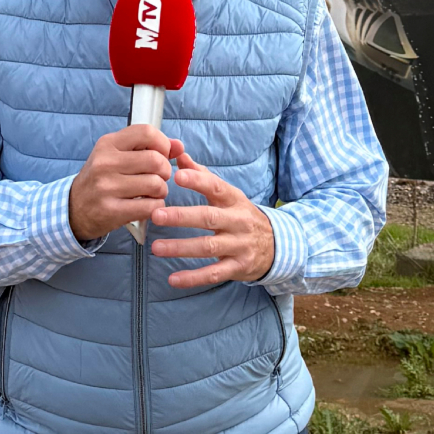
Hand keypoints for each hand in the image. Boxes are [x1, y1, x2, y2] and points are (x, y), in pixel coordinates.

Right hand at [69, 126, 183, 240]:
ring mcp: (106, 187)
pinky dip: (155, 206)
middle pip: (155, 160)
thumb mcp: (117, 156)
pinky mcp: (111, 210)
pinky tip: (147, 205)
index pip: (146, 132)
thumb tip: (179, 146)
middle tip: (158, 177)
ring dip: (161, 190)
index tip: (162, 155)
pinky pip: (150, 206)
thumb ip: (149, 147)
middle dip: (165, 171)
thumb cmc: (102, 179)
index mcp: (107, 144)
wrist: (74, 208)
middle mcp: (105, 163)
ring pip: (155, 184)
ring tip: (152, 192)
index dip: (163, 144)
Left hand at [148, 154, 274, 287]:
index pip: (216, 187)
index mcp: (234, 200)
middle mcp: (238, 222)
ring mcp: (239, 246)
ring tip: (156, 247)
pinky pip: (214, 274)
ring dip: (181, 248)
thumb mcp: (228, 195)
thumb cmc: (241, 216)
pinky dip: (193, 278)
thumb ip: (203, 175)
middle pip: (209, 218)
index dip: (198, 181)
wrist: (278, 245)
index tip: (177, 176)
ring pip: (208, 247)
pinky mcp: (238, 267)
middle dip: (181, 216)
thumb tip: (179, 155)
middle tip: (156, 215)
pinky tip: (173, 279)